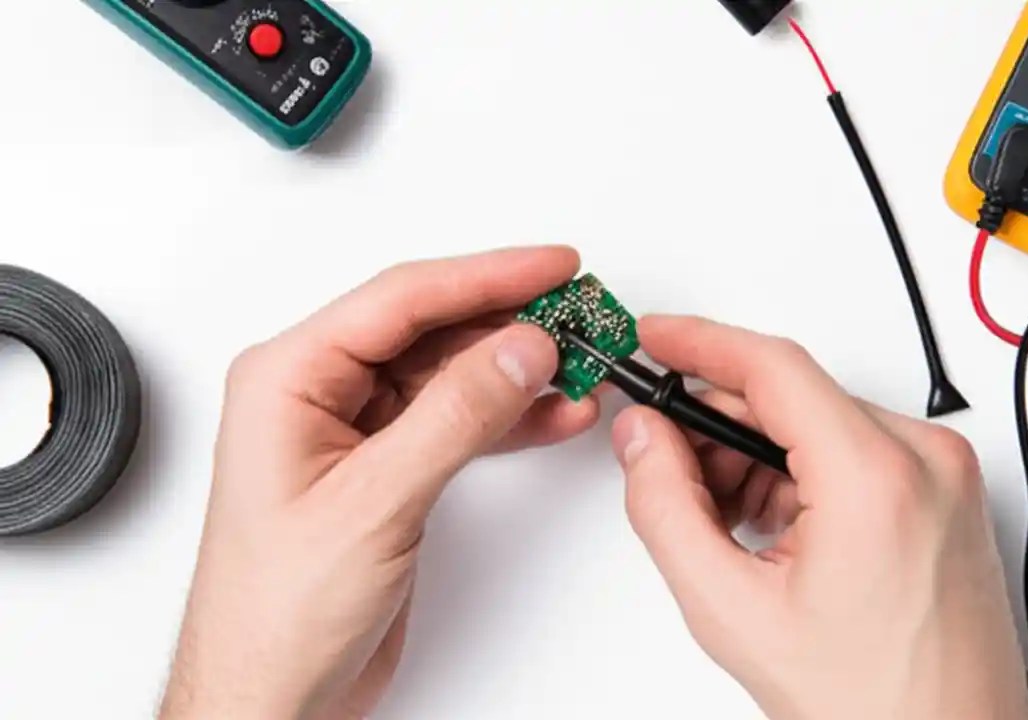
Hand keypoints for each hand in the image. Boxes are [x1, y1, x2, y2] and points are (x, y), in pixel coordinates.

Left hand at [160, 246, 597, 719]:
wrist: (270, 695)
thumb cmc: (276, 614)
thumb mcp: (373, 503)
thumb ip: (453, 417)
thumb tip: (518, 349)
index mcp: (288, 378)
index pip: (402, 299)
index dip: (486, 276)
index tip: (553, 268)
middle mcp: (318, 393)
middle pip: (430, 327)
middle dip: (510, 321)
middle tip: (580, 315)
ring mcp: (353, 431)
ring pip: (449, 372)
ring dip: (517, 371)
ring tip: (580, 365)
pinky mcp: (385, 468)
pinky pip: (455, 419)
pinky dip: (508, 417)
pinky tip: (553, 413)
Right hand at [612, 316, 1027, 719]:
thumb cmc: (871, 705)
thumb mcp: (732, 610)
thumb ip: (667, 509)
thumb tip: (643, 440)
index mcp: (877, 478)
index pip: (773, 367)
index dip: (699, 343)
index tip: (652, 337)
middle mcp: (925, 458)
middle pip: (795, 394)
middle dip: (718, 418)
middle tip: (663, 454)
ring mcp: (946, 472)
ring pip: (822, 420)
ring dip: (758, 451)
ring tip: (724, 519)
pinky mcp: (949, 490)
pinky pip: (858, 448)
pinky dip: (803, 471)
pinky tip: (771, 524)